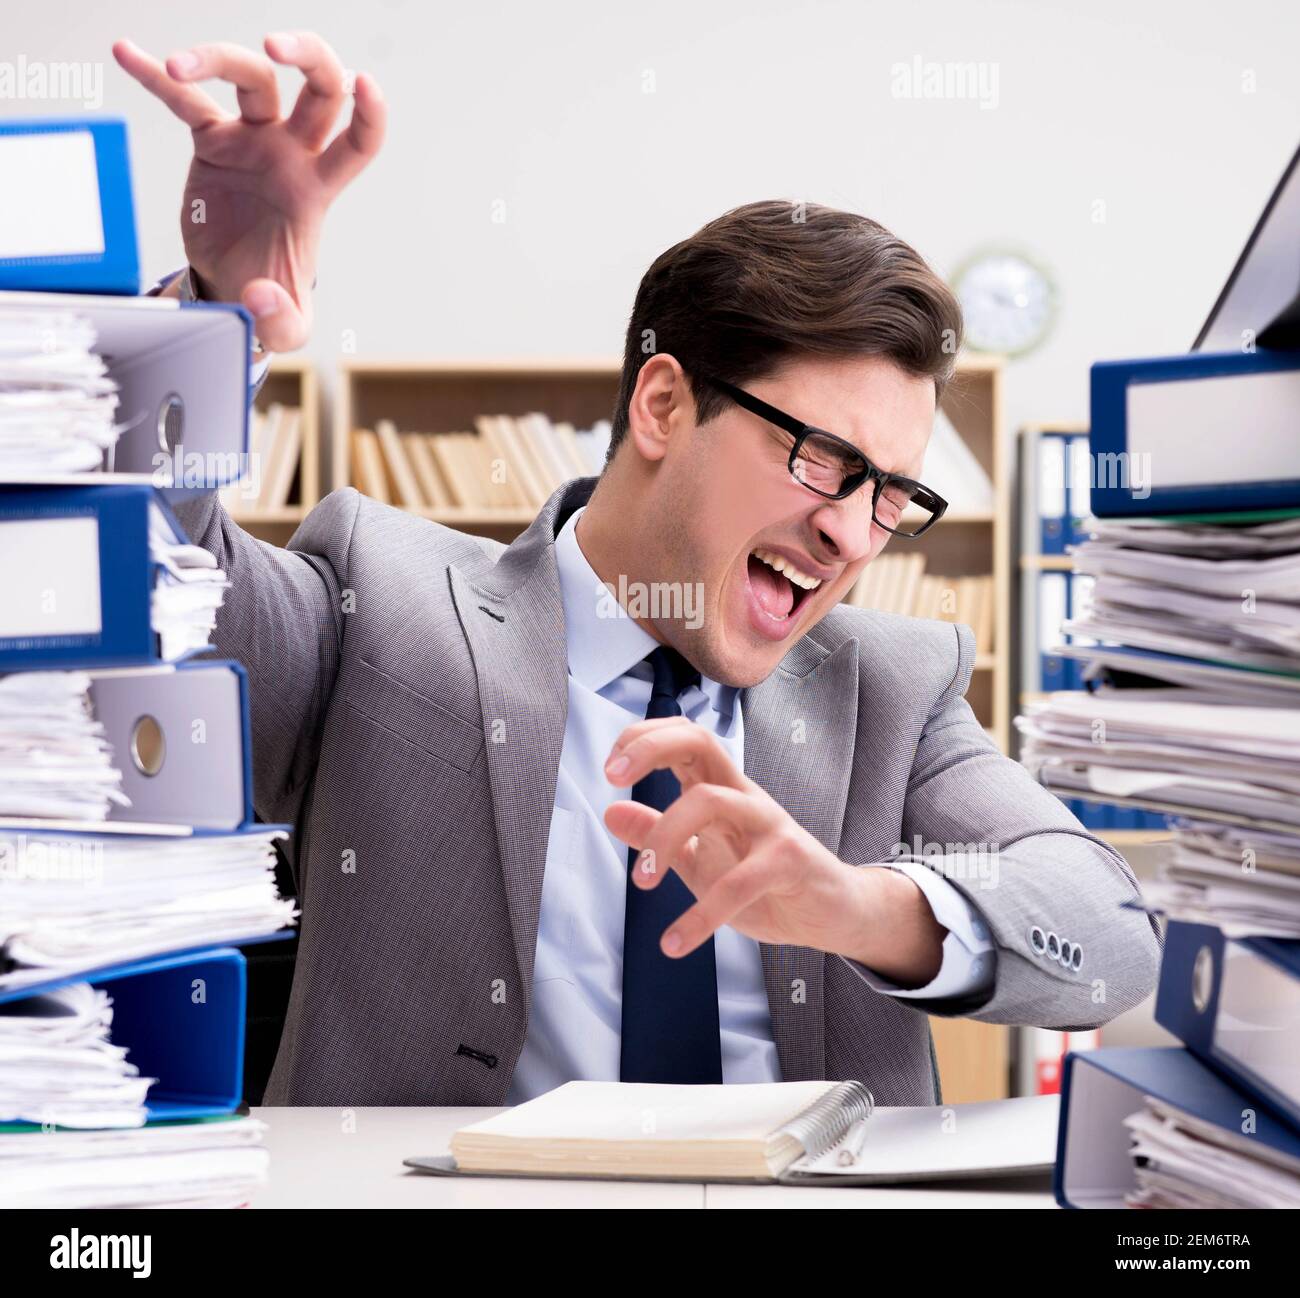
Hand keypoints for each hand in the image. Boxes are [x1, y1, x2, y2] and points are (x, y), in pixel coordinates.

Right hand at [113, 32, 385, 350]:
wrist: (233, 289)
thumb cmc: (271, 300)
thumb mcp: (285, 328)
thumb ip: (281, 321)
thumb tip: (258, 294)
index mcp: (317, 189)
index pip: (358, 142)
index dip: (369, 113)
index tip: (367, 85)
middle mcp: (292, 153)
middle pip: (316, 86)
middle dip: (307, 55)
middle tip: (275, 44)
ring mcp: (254, 141)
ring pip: (250, 77)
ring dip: (216, 58)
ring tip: (178, 67)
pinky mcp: (212, 141)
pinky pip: (185, 100)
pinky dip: (157, 77)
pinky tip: (130, 55)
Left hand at [603, 717, 945, 983]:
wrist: (833, 914)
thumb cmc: (766, 881)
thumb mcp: (700, 859)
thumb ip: (657, 835)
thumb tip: (611, 811)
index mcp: (722, 790)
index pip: (684, 737)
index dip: (644, 738)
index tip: (610, 768)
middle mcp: (745, 796)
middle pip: (700, 741)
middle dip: (650, 749)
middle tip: (610, 779)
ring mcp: (769, 824)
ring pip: (711, 799)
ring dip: (664, 838)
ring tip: (642, 882)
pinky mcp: (790, 861)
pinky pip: (741, 880)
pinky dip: (702, 915)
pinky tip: (675, 942)